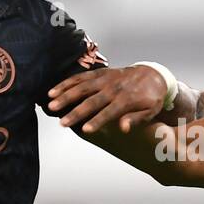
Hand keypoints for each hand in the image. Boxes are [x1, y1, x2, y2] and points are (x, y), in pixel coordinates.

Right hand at [46, 66, 167, 133]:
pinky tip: (52, 91)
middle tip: (62, 123)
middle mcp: (113, 88)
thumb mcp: (150, 111)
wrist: (152, 75)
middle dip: (76, 112)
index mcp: (126, 99)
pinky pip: (80, 77)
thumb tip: (123, 129)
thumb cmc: (150, 99)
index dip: (97, 121)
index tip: (85, 130)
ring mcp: (104, 79)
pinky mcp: (98, 73)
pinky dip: (66, 83)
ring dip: (66, 95)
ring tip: (51, 105)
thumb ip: (136, 119)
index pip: (110, 112)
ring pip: (82, 87)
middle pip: (92, 100)